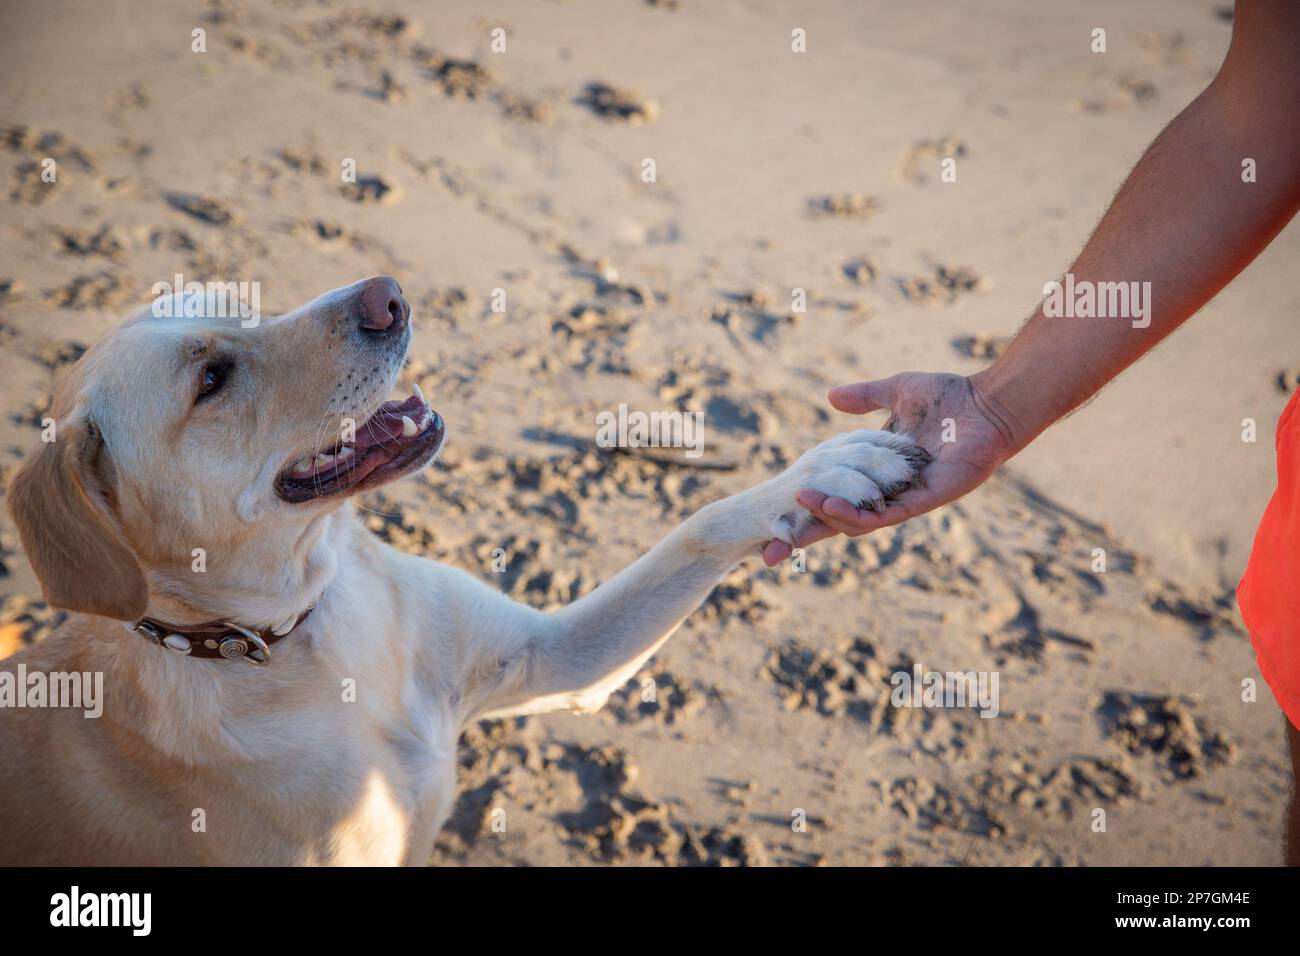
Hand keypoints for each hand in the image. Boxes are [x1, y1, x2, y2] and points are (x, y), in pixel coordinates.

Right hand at [761, 372, 1017, 564]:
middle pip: (838, 522)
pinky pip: (885, 516)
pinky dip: (856, 515)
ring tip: (800, 504)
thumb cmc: (952, 396)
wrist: (990, 402)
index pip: (835, 496)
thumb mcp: (897, 391)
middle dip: (802, 539)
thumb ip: (865, 397)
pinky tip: (832, 507)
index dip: (803, 510)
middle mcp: (889, 492)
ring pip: (857, 522)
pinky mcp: (925, 501)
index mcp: (879, 471)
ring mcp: (906, 500)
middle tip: (768, 553)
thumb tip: (830, 397)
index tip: (769, 524)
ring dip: (826, 517)